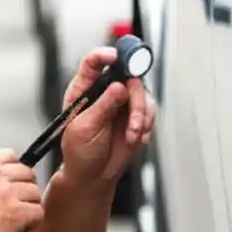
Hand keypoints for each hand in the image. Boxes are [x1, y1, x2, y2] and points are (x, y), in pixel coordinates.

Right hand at [0, 148, 43, 231]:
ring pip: (35, 193)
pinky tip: (19, 231)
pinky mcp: (17, 212)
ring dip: (29, 207)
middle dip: (25, 190)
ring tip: (16, 221)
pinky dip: (32, 224)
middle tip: (16, 206)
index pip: (10, 155)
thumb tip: (7, 182)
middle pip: (28, 173)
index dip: (16, 171)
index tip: (13, 185)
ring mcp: (7, 193)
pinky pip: (39, 212)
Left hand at [59, 48, 156, 186]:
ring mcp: (122, 102)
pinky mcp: (136, 114)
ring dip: (141, 116)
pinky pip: (151, 110)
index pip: (93, 63)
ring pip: (142, 93)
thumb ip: (103, 105)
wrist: (94, 176)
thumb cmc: (80, 152)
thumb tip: (119, 87)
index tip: (115, 58)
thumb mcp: (85, 128)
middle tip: (135, 114)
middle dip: (135, 97)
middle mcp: (104, 91)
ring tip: (131, 135)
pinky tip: (136, 137)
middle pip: (127, 75)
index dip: (104, 56)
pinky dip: (147, 124)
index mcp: (83, 89)